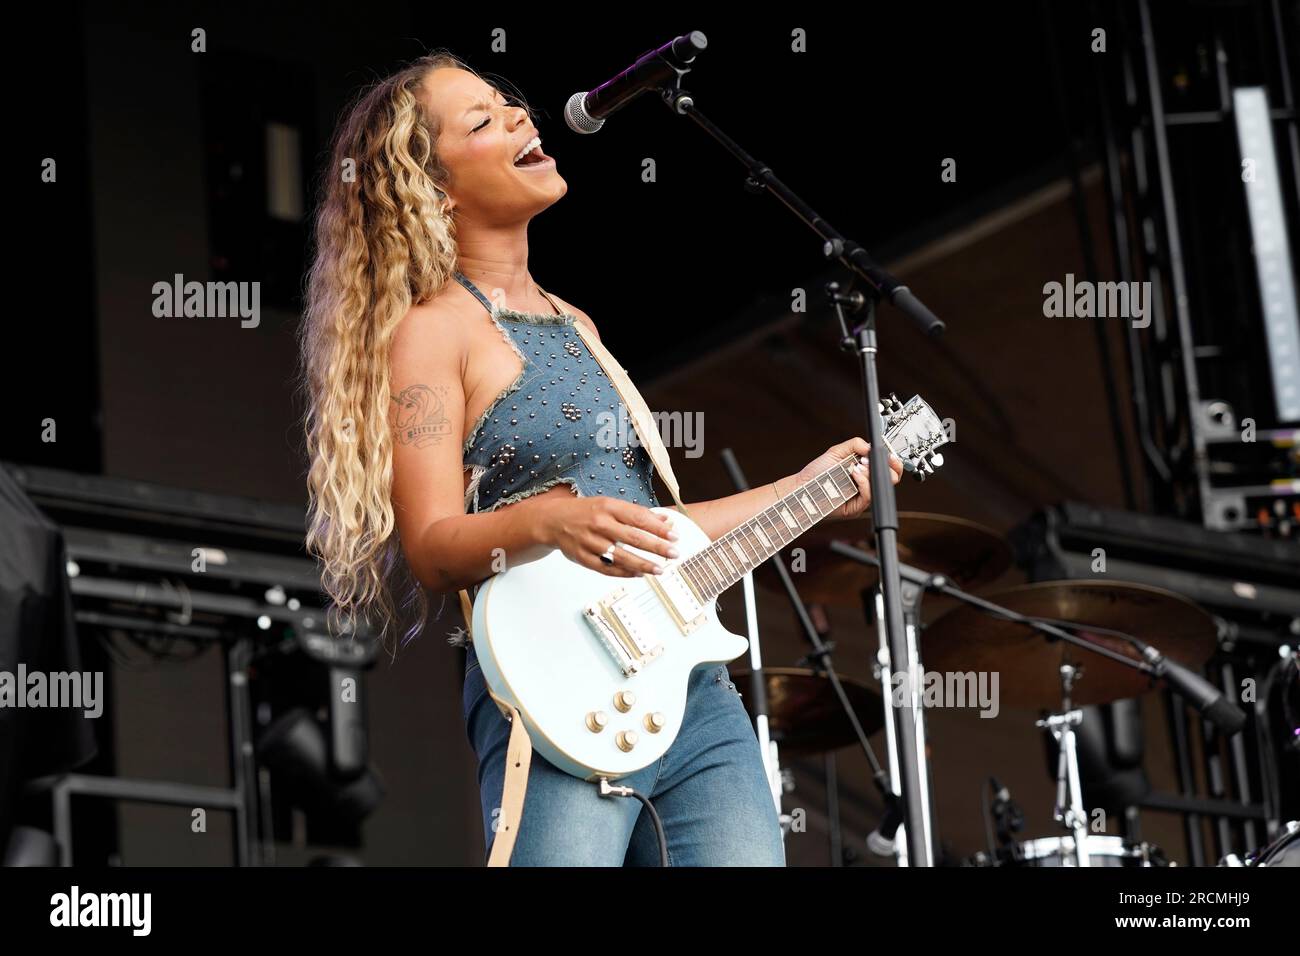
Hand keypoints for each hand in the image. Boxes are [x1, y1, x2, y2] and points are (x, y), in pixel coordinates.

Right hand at [540, 494, 680, 576]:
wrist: (552, 520)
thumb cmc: (586, 512)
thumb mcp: (610, 505)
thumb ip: (636, 513)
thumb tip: (664, 520)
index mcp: (608, 507)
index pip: (639, 518)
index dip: (658, 528)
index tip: (674, 536)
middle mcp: (599, 523)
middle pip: (633, 537)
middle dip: (656, 547)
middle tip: (673, 554)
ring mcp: (590, 542)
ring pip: (621, 556)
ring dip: (643, 564)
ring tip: (660, 569)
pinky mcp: (583, 557)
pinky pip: (606, 568)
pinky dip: (624, 572)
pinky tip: (638, 574)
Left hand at [789, 437, 902, 520]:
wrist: (802, 488)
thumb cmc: (817, 473)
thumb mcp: (837, 452)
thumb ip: (855, 444)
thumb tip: (871, 446)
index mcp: (864, 472)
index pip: (887, 468)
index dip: (893, 462)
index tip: (890, 454)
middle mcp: (865, 485)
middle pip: (891, 480)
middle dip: (887, 467)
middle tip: (872, 460)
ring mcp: (861, 498)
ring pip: (880, 488)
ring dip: (872, 473)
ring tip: (858, 466)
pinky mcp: (855, 508)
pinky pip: (868, 496)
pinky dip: (864, 483)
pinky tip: (855, 474)